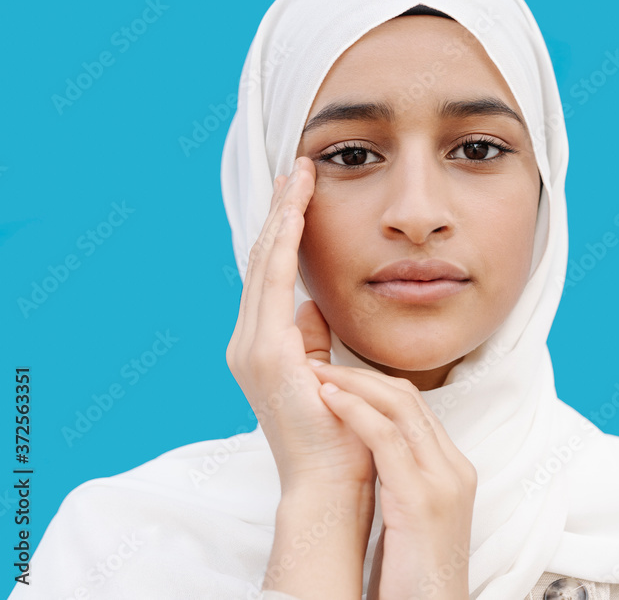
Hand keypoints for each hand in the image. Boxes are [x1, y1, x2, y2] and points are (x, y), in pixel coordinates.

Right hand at [225, 156, 374, 492]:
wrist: (331, 482)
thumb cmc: (339, 431)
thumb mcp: (324, 371)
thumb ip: (311, 338)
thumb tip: (310, 306)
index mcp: (263, 346)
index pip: (272, 275)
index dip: (285, 231)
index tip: (303, 191)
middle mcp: (248, 343)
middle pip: (263, 261)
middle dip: (281, 212)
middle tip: (298, 167)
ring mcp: (251, 348)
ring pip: (265, 264)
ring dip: (282, 217)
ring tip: (299, 176)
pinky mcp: (265, 355)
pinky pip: (274, 284)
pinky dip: (285, 245)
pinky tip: (297, 212)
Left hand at [310, 363, 477, 599]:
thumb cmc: (413, 576)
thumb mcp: (413, 518)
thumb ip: (402, 483)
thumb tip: (371, 461)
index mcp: (453, 471)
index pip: (417, 409)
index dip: (375, 385)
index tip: (339, 377)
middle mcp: (453, 469)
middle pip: (410, 400)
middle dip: (363, 376)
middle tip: (323, 364)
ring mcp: (442, 482)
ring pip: (401, 408)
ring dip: (355, 384)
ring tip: (319, 375)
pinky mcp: (421, 499)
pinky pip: (387, 438)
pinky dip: (356, 411)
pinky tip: (330, 400)